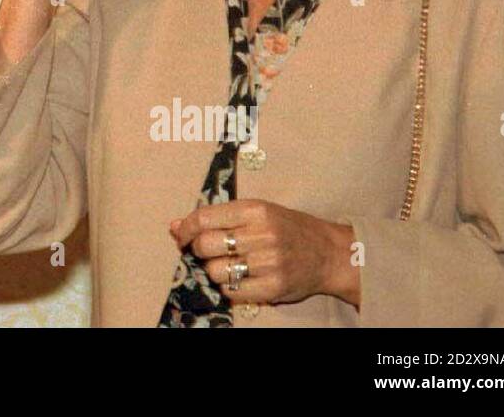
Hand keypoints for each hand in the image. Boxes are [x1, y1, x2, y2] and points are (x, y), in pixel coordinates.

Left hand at [169, 199, 360, 307]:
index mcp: (255, 210)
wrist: (328, 252)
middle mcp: (262, 235)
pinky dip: (228, 287)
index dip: (186, 229)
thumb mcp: (256, 212)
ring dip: (214, 270)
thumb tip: (175, 226)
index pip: (204, 218)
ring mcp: (269, 263)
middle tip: (208, 251)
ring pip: (215, 271)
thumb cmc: (286, 227)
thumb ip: (217, 217)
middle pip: (206, 246)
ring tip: (228, 265)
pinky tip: (239, 278)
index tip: (182, 236)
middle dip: (198, 250)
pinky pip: (231, 292)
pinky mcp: (274, 288)